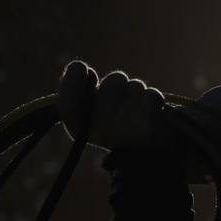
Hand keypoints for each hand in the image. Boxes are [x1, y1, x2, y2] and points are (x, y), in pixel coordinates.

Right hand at [57, 61, 179, 154]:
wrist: (148, 154)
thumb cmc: (118, 127)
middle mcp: (96, 129)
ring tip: (137, 112)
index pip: (66, 102)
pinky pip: (151, 95)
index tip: (85, 70)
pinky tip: (153, 115)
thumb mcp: (93, 111)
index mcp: (78, 126)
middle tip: (122, 103)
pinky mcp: (146, 128)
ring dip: (138, 93)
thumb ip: (83, 90)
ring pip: (135, 86)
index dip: (72, 79)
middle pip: (113, 81)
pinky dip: (154, 100)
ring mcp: (121, 128)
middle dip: (121, 84)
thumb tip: (80, 67)